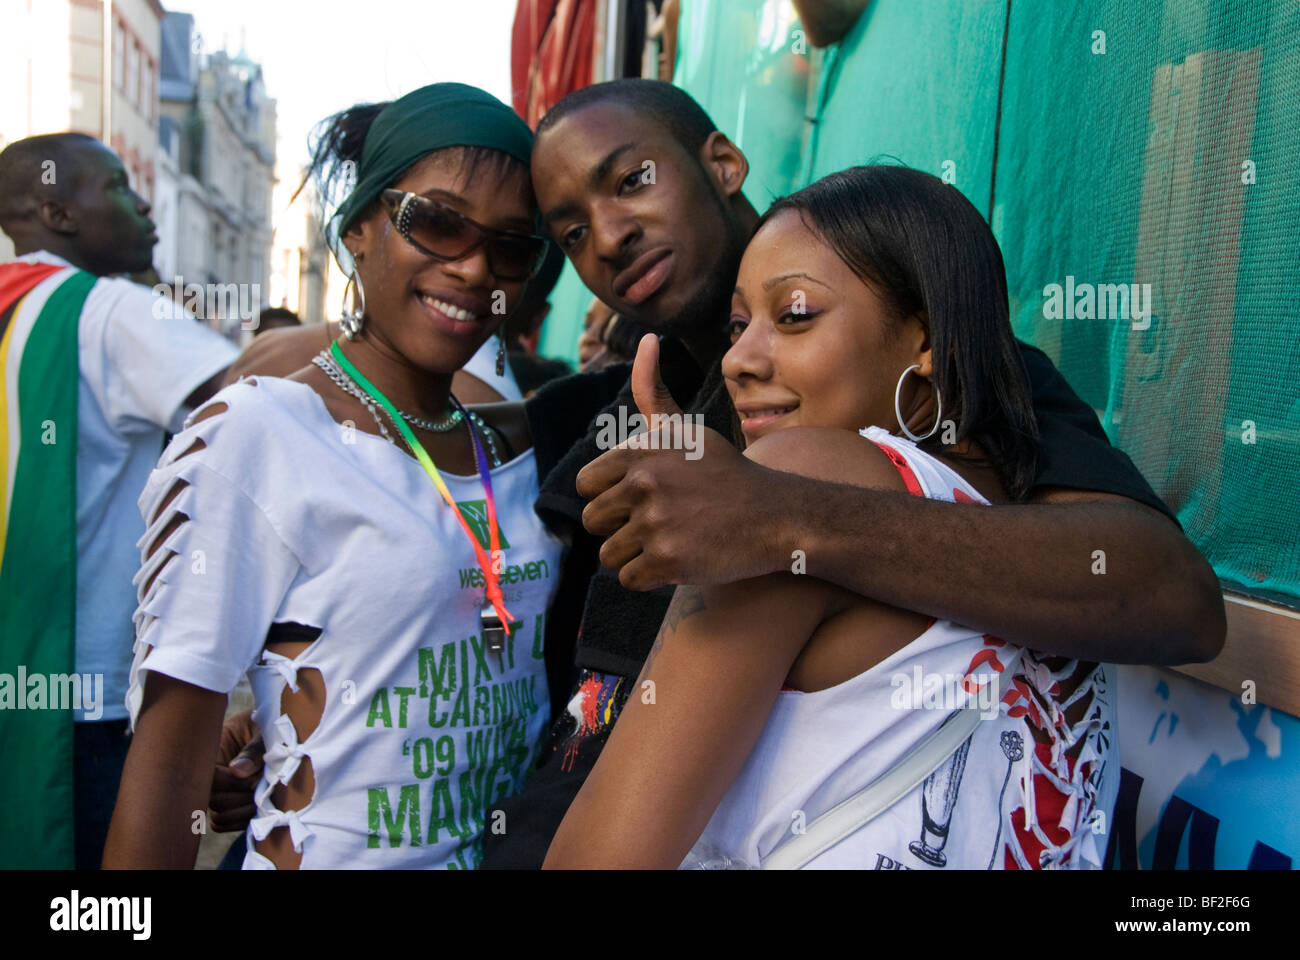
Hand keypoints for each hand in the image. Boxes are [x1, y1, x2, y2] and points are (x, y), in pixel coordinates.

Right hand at [209, 710, 263, 832]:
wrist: (276, 730)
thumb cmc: (268, 727)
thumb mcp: (263, 731)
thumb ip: (253, 750)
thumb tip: (238, 771)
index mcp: (211, 751)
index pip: (208, 778)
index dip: (232, 783)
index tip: (255, 779)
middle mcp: (208, 775)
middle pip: (213, 801)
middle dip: (241, 797)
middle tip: (262, 787)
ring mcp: (216, 792)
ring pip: (219, 816)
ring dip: (244, 810)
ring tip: (262, 794)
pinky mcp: (225, 805)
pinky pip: (225, 824)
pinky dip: (243, 820)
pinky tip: (260, 805)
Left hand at [575, 335, 782, 589]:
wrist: (776, 516)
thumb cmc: (725, 473)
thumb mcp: (687, 429)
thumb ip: (653, 394)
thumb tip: (645, 341)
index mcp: (641, 451)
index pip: (585, 485)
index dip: (609, 496)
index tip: (642, 498)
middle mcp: (644, 483)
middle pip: (593, 521)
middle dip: (619, 528)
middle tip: (658, 524)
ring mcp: (655, 523)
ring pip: (609, 555)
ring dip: (634, 556)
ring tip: (669, 542)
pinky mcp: (667, 561)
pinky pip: (629, 579)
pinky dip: (649, 578)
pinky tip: (679, 561)